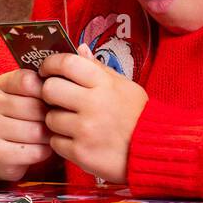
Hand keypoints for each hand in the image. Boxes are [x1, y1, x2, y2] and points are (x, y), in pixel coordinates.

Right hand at [0, 68, 51, 181]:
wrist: (2, 153)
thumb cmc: (27, 118)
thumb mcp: (35, 95)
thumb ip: (56, 75)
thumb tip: (83, 48)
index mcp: (1, 83)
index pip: (28, 80)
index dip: (47, 90)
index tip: (54, 98)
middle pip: (34, 107)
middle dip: (49, 116)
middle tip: (54, 120)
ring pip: (35, 131)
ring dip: (49, 136)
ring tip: (49, 134)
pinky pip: (34, 151)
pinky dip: (44, 152)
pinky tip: (42, 148)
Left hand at [37, 45, 146, 182]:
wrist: (155, 151)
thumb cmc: (138, 115)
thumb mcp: (124, 85)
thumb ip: (99, 68)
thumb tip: (80, 49)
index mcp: (104, 83)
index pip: (66, 63)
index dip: (50, 64)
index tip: (47, 70)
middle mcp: (93, 104)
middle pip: (49, 89)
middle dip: (49, 93)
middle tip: (57, 98)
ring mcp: (86, 130)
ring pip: (50, 118)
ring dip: (56, 121)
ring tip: (72, 123)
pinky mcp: (81, 153)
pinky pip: (55, 142)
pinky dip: (62, 142)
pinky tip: (77, 140)